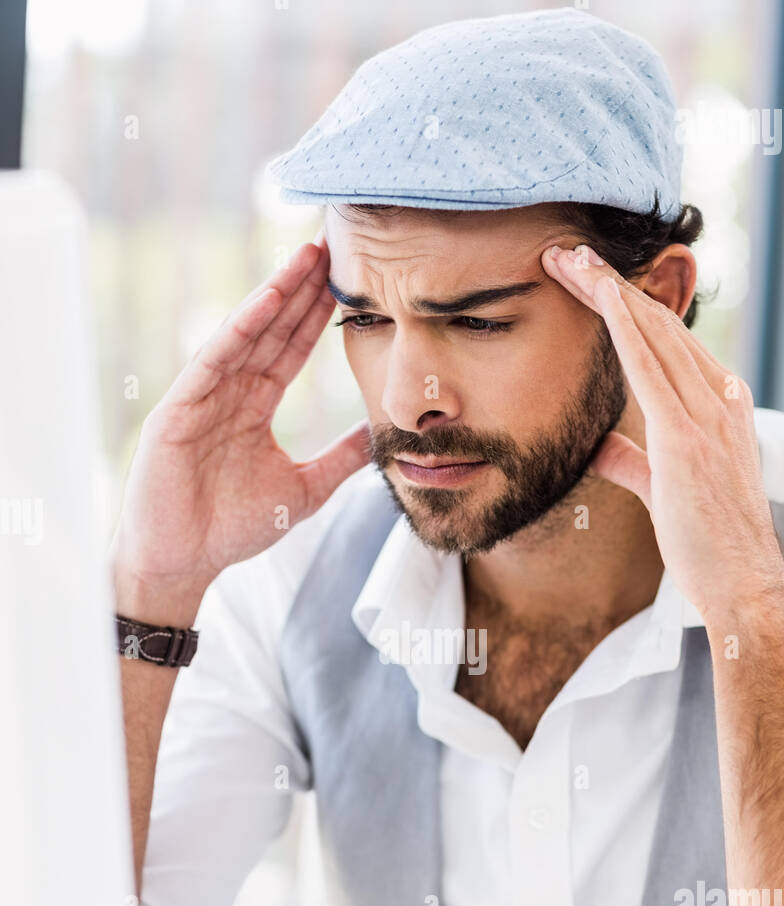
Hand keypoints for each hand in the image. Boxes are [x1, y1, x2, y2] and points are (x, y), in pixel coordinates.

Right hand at [112, 239, 368, 620]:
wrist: (183, 561)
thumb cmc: (232, 528)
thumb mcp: (304, 490)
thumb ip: (339, 460)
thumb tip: (380, 438)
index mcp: (254, 406)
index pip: (291, 349)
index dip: (318, 315)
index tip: (349, 280)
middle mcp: (229, 392)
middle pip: (272, 330)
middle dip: (301, 288)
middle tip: (332, 243)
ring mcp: (203, 396)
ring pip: (246, 334)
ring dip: (276, 294)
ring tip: (306, 256)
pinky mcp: (179, 408)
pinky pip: (215, 359)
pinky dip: (241, 328)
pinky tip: (268, 300)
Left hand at [541, 243, 783, 626]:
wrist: (743, 583)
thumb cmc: (708, 544)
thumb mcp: (663, 489)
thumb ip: (631, 460)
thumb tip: (597, 447)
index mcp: (721, 406)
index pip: (667, 340)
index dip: (624, 305)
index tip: (586, 281)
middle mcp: (721, 399)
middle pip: (658, 324)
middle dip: (609, 284)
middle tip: (565, 253)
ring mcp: (709, 416)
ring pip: (653, 333)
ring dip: (607, 291)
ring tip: (568, 260)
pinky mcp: (688, 440)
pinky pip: (651, 369)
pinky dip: (624, 327)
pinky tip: (600, 296)